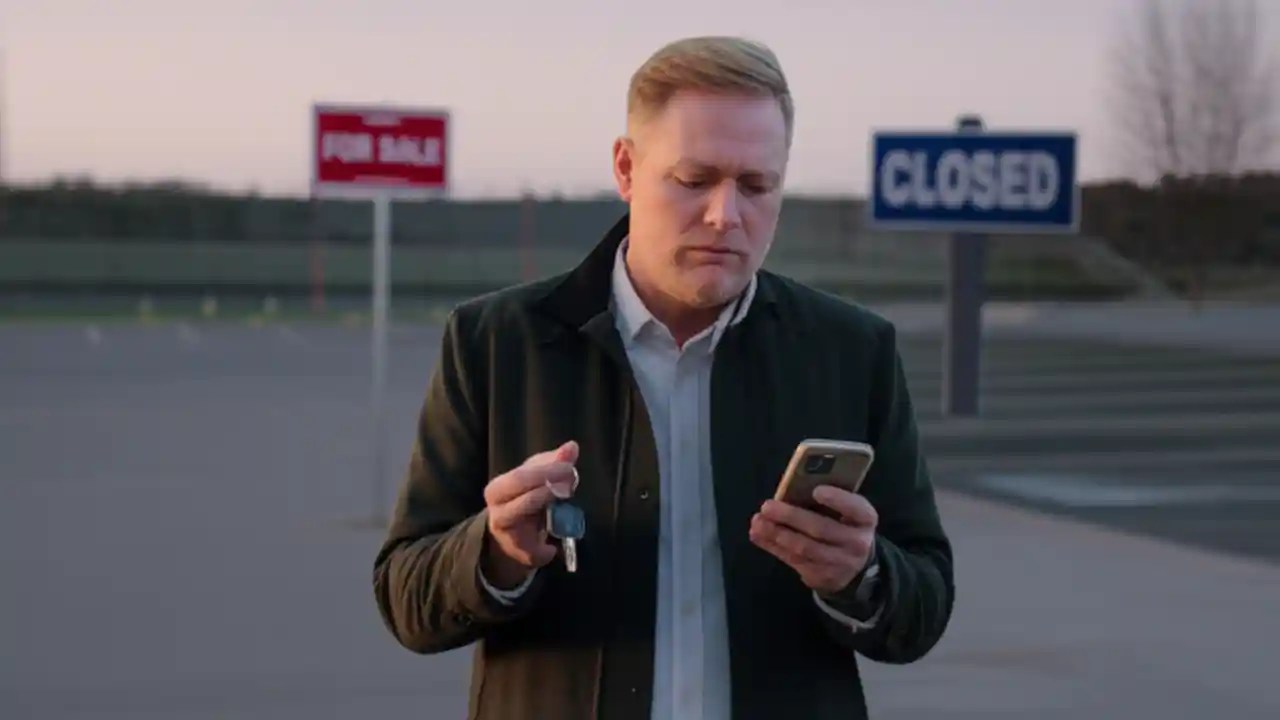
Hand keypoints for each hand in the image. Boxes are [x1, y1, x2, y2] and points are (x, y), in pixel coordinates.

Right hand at [482, 440, 578, 588]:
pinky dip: (546, 547)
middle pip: (523, 498)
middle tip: (570, 481)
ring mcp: (507, 534)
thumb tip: (572, 446)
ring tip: (565, 497)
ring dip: (548, 506)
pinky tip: (553, 546)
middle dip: (548, 487)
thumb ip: (553, 461)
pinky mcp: (520, 552)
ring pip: (528, 520)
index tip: (568, 467)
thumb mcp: (536, 477)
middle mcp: (497, 511)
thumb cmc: (525, 498)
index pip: (520, 477)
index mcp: (498, 489)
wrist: (512, 535)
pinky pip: (536, 548)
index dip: (545, 471)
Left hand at [749, 485, 877, 594]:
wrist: (856, 566)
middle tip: (767, 506)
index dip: (838, 500)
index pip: (857, 509)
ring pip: (804, 549)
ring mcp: (840, 564)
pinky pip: (794, 561)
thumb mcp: (846, 512)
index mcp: (865, 520)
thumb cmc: (844, 526)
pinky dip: (773, 546)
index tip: (816, 490)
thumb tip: (791, 489)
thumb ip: (828, 501)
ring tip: (757, 522)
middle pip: (821, 530)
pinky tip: (758, 535)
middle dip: (791, 517)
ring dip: (776, 534)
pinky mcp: (822, 578)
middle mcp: (857, 543)